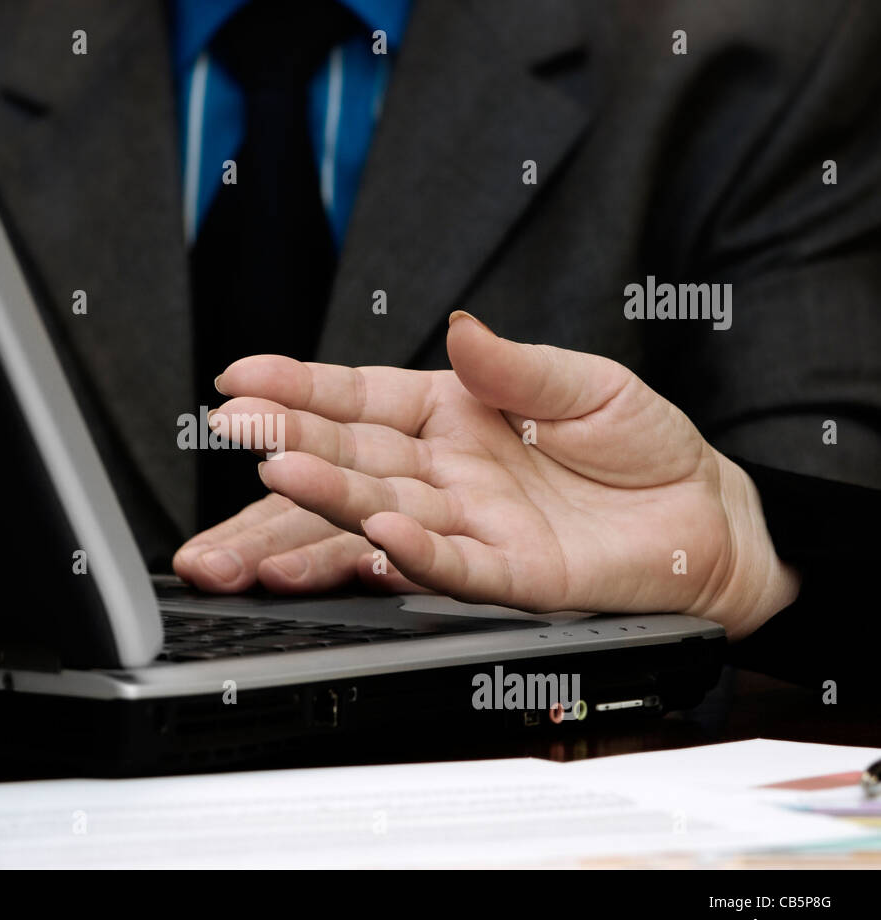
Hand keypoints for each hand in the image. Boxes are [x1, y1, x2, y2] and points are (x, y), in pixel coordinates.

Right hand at [173, 312, 799, 639]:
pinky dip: (413, 554)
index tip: (240, 379)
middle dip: (288, 443)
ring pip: (381, 514)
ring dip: (327, 503)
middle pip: (351, 458)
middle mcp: (445, 473)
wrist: (705, 519)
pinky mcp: (511, 575)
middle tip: (230, 434)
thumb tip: (463, 328)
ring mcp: (470, 524)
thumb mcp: (587, 383)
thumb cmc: (639, 447)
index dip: (299, 387)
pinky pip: (454, 566)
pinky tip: (372, 538)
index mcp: (451, 416)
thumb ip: (518, 365)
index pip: (360, 397)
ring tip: (273, 490)